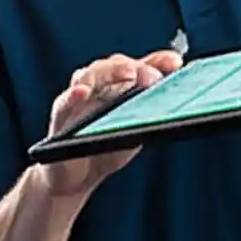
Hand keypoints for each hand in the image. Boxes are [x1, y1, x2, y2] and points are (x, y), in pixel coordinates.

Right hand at [40, 50, 182, 196]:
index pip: (141, 66)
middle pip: (117, 65)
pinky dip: (74, 95)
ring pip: (92, 74)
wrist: (75, 179)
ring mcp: (79, 97)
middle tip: (154, 77)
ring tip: (128, 73)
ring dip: (110, 72)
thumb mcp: (134, 133)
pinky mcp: (61, 115)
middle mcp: (99, 84)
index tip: (175, 63)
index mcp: (121, 86)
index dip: (158, 61)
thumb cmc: (105, 150)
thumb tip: (178, 104)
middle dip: (138, 68)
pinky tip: (83, 92)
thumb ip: (150, 116)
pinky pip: (66, 101)